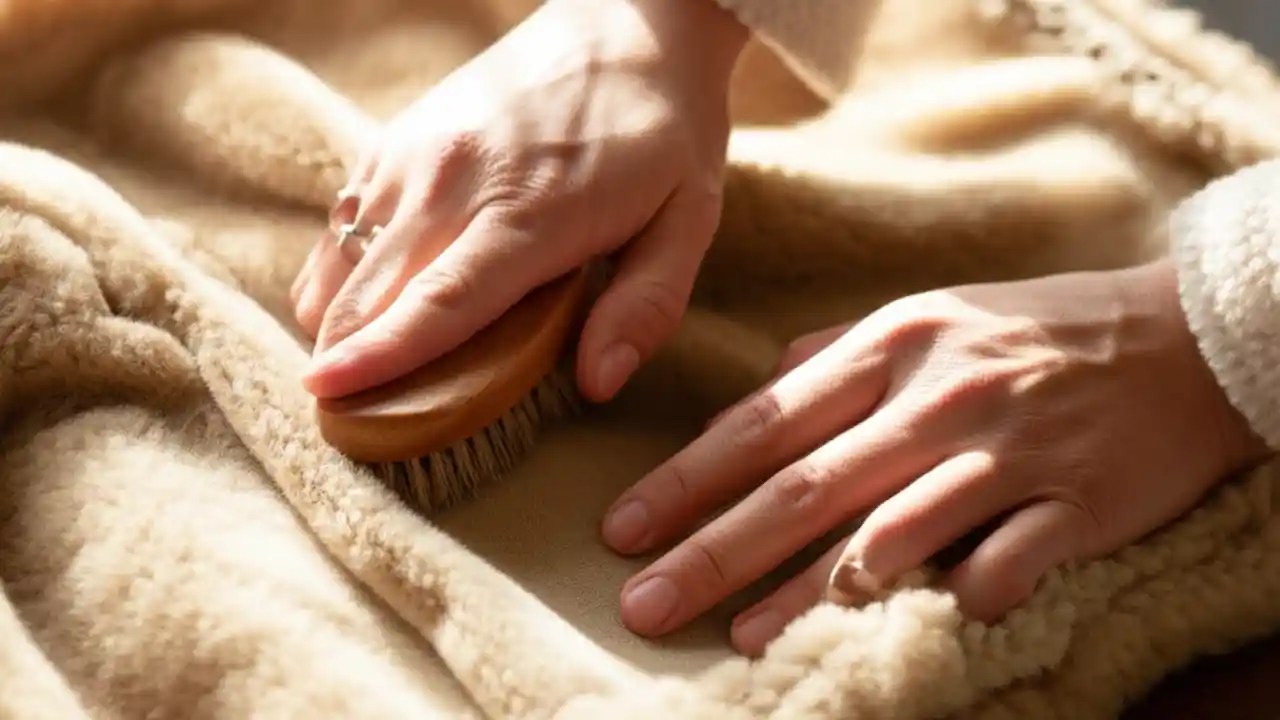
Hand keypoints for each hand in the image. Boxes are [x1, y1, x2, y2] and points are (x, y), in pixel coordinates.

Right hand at [290, 0, 747, 400]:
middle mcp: (456, 180)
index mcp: (531, 212)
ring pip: (341, 258)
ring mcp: (415, 153)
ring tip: (359, 363)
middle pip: (372, 291)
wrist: (627, 27)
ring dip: (338, 320)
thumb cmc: (662, 132)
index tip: (328, 394)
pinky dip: (340, 272)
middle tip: (350, 416)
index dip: (383, 354)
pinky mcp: (396, 137)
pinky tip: (369, 299)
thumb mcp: (687, 219)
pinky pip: (340, 220)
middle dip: (347, 359)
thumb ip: (646, 306)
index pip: (442, 300)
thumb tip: (597, 384)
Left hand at [600, 258, 1267, 655]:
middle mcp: (937, 397)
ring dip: (809, 594)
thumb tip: (768, 384)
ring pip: (889, 533)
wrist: (1186, 334)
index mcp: (892, 345)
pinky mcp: (1073, 503)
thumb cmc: (1040, 328)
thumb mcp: (933, 314)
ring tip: (740, 638)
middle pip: (804, 486)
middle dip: (714, 549)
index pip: (765, 420)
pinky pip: (1002, 564)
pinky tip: (914, 625)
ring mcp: (1006, 452)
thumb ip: (842, 351)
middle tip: (643, 601)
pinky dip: (956, 596)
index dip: (686, 478)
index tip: (624, 526)